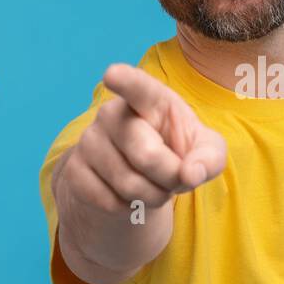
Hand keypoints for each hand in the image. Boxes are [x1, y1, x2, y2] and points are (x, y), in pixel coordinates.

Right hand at [57, 63, 227, 213]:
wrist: (140, 177)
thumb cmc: (177, 152)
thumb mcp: (205, 152)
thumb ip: (208, 158)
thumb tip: (190, 173)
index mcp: (148, 98)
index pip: (137, 86)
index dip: (125, 80)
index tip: (112, 74)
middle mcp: (112, 113)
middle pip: (147, 155)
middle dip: (170, 177)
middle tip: (175, 179)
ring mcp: (89, 141)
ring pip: (128, 184)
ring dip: (152, 196)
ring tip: (153, 185)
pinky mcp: (74, 170)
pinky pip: (109, 201)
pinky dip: (128, 208)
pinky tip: (128, 195)